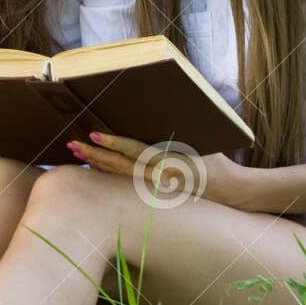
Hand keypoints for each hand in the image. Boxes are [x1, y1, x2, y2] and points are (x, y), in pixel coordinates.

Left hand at [67, 131, 246, 208]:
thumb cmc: (217, 161)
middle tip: (73, 144)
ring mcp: (155, 188)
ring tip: (76, 154)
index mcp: (170, 162)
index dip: (113, 144)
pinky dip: (108, 174)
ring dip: (97, 165)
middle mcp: (159, 177)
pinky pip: (125, 183)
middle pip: (120, 166)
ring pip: (119, 176)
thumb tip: (157, 110)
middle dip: (94, 155)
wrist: (232, 193)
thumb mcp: (201, 141)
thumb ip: (176, 131)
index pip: (136, 151)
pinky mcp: (154, 194)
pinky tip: (94, 166)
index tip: (94, 135)